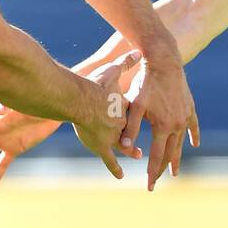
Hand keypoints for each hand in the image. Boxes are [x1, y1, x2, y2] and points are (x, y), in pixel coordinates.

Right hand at [72, 50, 143, 179]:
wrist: (81, 100)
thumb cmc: (94, 85)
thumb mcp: (112, 71)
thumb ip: (125, 62)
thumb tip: (137, 50)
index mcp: (126, 107)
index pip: (135, 113)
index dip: (138, 113)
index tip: (146, 114)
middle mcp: (123, 124)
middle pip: (132, 131)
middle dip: (138, 135)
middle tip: (146, 138)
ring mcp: (113, 137)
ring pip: (125, 147)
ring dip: (131, 151)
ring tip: (138, 155)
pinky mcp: (102, 146)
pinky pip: (110, 161)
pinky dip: (115, 168)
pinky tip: (120, 176)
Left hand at [121, 54, 199, 190]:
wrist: (164, 63)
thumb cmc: (146, 82)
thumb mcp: (135, 105)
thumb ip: (130, 127)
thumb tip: (125, 148)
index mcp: (163, 126)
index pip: (157, 156)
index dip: (153, 172)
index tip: (150, 185)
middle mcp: (177, 124)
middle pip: (170, 153)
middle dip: (163, 169)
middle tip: (157, 181)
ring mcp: (185, 116)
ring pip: (181, 142)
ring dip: (177, 157)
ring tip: (175, 171)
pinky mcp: (190, 108)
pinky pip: (193, 126)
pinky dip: (193, 136)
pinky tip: (194, 144)